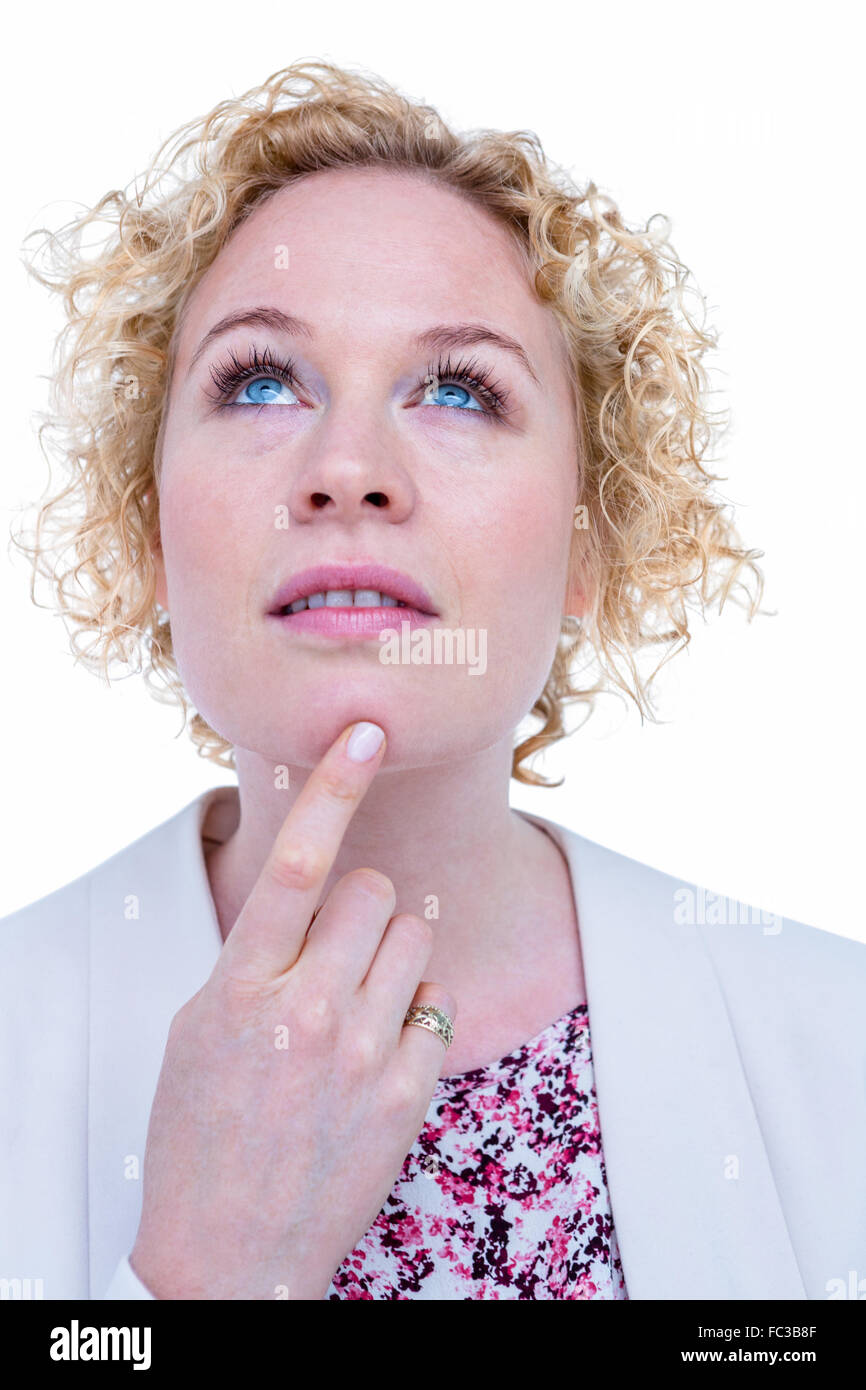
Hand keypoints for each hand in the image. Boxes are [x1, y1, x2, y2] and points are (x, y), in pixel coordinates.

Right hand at [129, 721, 455, 1298]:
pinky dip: (413, 1011)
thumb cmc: (201, 1134)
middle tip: (332, 953)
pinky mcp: (409, 1093)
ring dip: (390, 951)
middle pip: (373, 891)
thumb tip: (316, 890)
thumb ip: (258, 956)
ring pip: (414, 937)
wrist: (227, 1256)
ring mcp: (366, 1053)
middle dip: (358, 905)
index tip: (364, 731)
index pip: (297, 862)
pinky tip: (377, 1049)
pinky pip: (435, 1003)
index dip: (333, 787)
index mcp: (242, 988)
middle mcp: (310, 1011)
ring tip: (354, 1003)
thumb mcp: (201, 1028)